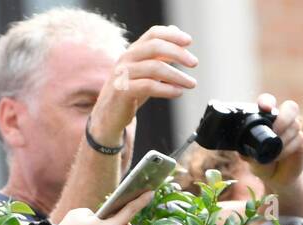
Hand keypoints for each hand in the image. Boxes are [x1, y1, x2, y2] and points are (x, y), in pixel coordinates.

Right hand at [87, 24, 197, 143]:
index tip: (189, 41)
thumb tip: (175, 31)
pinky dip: (167, 89)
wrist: (109, 115)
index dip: (172, 35)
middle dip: (178, 53)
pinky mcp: (123, 91)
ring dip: (177, 75)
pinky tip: (178, 92)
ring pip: (154, 67)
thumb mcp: (145, 70)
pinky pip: (148, 86)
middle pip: (155, 47)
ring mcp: (123, 74)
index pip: (153, 34)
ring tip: (191, 83)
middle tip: (194, 63)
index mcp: (134, 51)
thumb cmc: (129, 91)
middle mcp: (127, 58)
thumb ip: (159, 54)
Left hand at [247, 93, 302, 194]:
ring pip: (294, 126)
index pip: (268, 101)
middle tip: (275, 131)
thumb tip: (243, 151)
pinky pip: (298, 140)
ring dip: (283, 140)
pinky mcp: (301, 141)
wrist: (277, 180)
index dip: (268, 101)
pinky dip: (286, 149)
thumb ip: (248, 153)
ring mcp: (293, 130)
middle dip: (283, 118)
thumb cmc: (262, 165)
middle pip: (291, 108)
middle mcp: (282, 120)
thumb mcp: (251, 159)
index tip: (266, 107)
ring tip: (273, 155)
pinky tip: (279, 157)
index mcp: (267, 118)